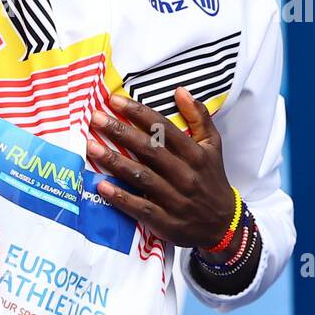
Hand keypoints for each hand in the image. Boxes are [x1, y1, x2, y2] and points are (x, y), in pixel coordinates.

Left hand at [87, 87, 235, 248]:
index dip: (138, 113)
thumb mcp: (213, 145)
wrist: (223, 224)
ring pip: (142, 177)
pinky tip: (101, 185)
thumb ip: (199, 116)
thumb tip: (180, 90)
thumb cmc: (212, 178)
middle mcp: (185, 175)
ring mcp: (175, 199)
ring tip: (91, 147)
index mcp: (195, 154)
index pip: (164, 128)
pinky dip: (121, 197)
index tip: (114, 101)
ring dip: (115, 161)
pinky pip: (141, 208)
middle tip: (95, 118)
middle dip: (120, 132)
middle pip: (149, 149)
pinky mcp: (166, 222)